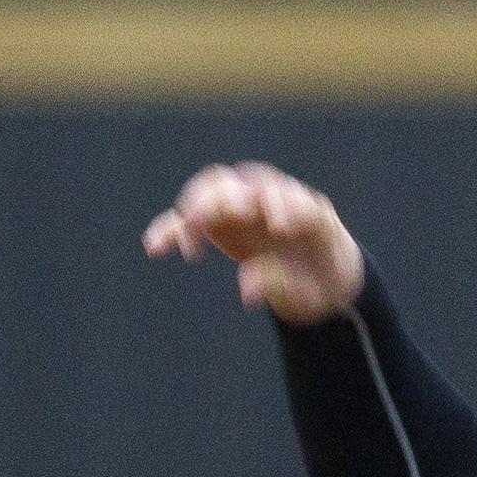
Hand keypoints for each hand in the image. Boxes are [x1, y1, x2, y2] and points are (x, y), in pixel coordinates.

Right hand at [143, 161, 364, 326]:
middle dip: (230, 198)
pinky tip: (155, 248)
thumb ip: (283, 285)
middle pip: (244, 184)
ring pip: (215, 188)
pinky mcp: (221, 219)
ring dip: (198, 207)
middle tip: (228, 218)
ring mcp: (245, 204)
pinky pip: (191, 218)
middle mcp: (272, 199)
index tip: (278, 227)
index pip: (288, 196)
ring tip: (189, 241)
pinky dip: (172, 229)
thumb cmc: (321, 281)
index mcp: (306, 211)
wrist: (321, 278)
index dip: (282, 206)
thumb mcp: (312, 293)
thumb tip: (246, 290)